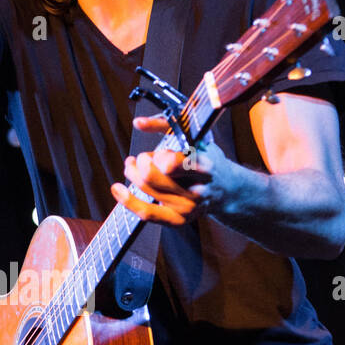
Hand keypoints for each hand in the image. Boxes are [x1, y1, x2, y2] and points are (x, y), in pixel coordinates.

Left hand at [110, 114, 234, 226]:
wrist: (227, 190)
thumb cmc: (206, 157)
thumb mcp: (195, 136)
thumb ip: (166, 124)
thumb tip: (137, 122)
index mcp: (203, 167)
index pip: (169, 163)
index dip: (158, 156)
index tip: (160, 153)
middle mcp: (196, 191)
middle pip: (151, 176)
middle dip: (141, 162)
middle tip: (141, 158)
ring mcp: (188, 209)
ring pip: (146, 190)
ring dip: (132, 174)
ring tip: (132, 166)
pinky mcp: (178, 221)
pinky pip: (146, 213)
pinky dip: (127, 200)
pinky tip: (117, 189)